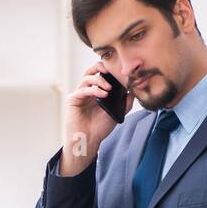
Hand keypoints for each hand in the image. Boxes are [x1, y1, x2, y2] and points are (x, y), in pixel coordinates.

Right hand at [60, 60, 131, 175]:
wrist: (89, 140)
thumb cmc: (101, 128)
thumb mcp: (118, 112)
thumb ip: (126, 101)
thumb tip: (134, 89)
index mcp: (97, 91)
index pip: (101, 73)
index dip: (109, 70)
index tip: (120, 72)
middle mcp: (88, 90)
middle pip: (92, 70)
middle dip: (101, 67)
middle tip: (110, 71)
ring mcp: (80, 94)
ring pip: (87, 78)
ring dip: (99, 80)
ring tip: (109, 88)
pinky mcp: (73, 100)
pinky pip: (82, 90)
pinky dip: (93, 90)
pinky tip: (103, 95)